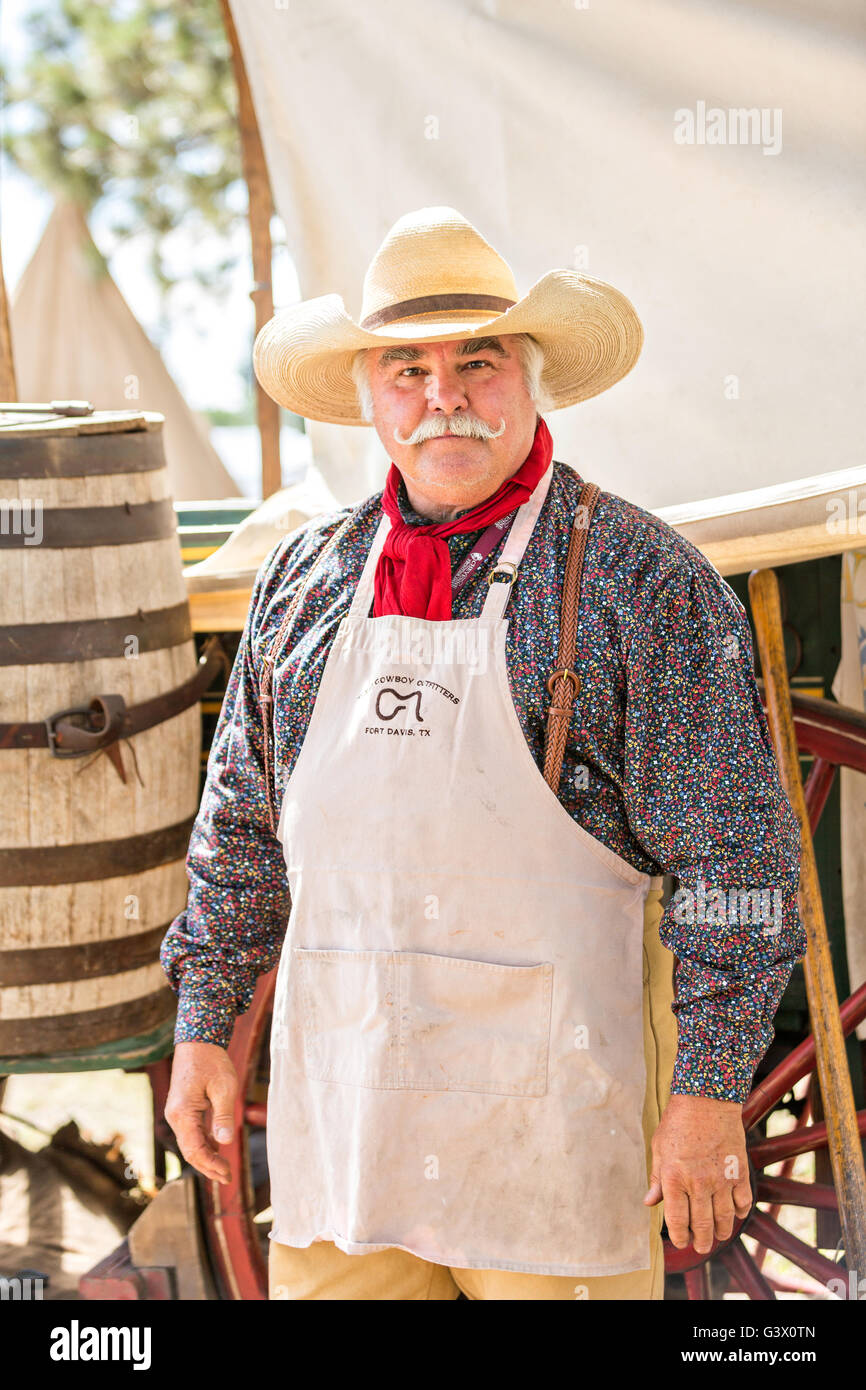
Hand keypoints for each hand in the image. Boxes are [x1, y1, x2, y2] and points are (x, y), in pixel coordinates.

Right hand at [164, 1041, 237, 1184]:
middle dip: (208, 1166)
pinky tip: (216, 1149)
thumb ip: (223, 1116)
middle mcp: (175, 1116)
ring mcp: (177, 1113)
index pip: (195, 1149)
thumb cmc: (211, 1061)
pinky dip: (203, 1144)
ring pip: (190, 1143)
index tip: (227, 1173)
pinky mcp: (182, 1108)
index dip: (211, 1164)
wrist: (197, 1040)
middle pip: (190, 1151)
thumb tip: (224, 1143)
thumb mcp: (224, 1087)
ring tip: (223, 1170)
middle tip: (227, 1178)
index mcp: (182, 1113)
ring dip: (206, 1157)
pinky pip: (191, 1133)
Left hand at [644, 1093, 751, 1252]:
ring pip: (724, 1218)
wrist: (707, 1098)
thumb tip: (650, 1203)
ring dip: (721, 1232)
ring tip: (717, 1237)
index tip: (680, 1241)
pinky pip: (743, 1201)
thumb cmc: (677, 1122)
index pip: (677, 1220)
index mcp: (674, 1178)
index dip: (679, 1236)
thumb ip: (657, 1179)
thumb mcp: (659, 1148)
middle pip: (702, 1225)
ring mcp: (721, 1179)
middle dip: (701, 1241)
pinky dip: (740, 1212)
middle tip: (701, 1247)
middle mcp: (698, 1183)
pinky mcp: (739, 1171)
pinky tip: (735, 1214)